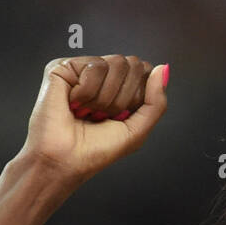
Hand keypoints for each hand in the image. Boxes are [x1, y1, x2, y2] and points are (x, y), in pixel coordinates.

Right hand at [17, 55, 168, 186]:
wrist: (65, 161)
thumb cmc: (95, 151)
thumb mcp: (138, 130)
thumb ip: (156, 101)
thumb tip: (162, 70)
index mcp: (119, 89)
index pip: (143, 71)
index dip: (138, 95)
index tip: (121, 116)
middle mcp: (101, 77)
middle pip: (132, 64)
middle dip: (122, 98)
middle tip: (102, 115)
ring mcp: (82, 70)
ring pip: (115, 64)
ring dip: (105, 98)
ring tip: (87, 112)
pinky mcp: (63, 67)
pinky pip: (94, 67)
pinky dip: (87, 92)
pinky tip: (73, 103)